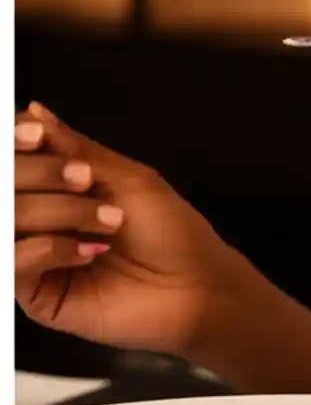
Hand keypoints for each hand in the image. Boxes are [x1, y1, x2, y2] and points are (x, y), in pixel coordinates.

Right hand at [14, 102, 249, 354]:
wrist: (197, 286)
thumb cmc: (172, 232)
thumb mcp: (129, 179)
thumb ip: (76, 149)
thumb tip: (33, 111)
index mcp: (57, 188)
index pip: (14, 159)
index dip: (16, 142)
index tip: (37, 135)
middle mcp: (38, 218)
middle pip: (4, 183)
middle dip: (42, 174)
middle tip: (85, 179)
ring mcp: (32, 256)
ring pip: (6, 219)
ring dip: (58, 211)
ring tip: (109, 220)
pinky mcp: (35, 294)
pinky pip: (13, 262)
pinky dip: (49, 249)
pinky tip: (90, 253)